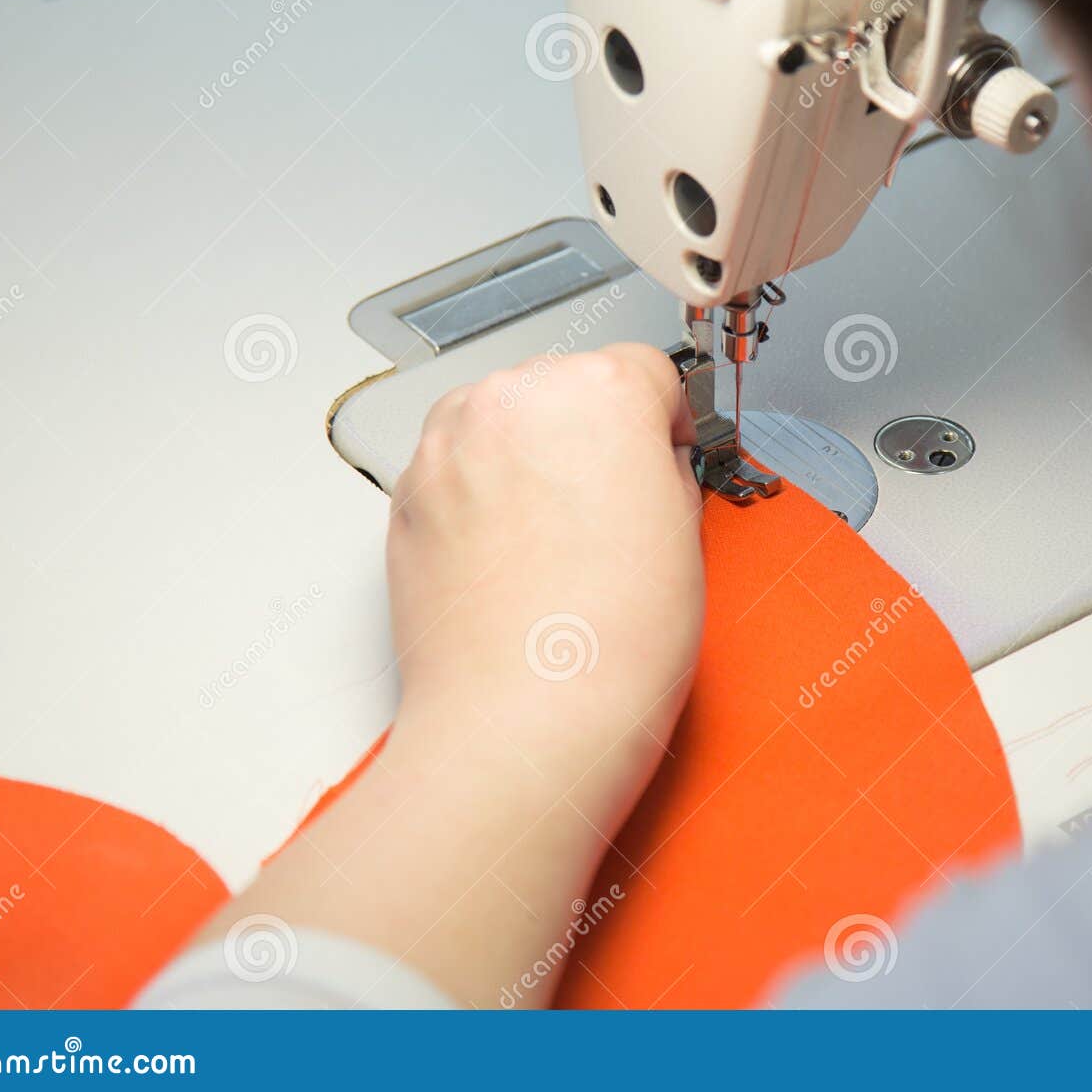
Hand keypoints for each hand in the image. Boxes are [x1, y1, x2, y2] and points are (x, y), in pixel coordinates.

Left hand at [194, 344, 704, 1008]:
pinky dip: (482, 498)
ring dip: (529, 461)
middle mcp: (512, 399)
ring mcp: (448, 444)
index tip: (661, 461)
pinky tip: (514, 561)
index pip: (643, 371)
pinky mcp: (407, 495)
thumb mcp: (684, 530)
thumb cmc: (609, 642)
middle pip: (565, 387)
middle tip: (612, 512)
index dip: (661, 424)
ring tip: (559, 542)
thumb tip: (639, 464)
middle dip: (589, 437)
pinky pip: (458, 470)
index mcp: (598, 390)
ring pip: (504, 424)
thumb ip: (657, 466)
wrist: (525, 721)